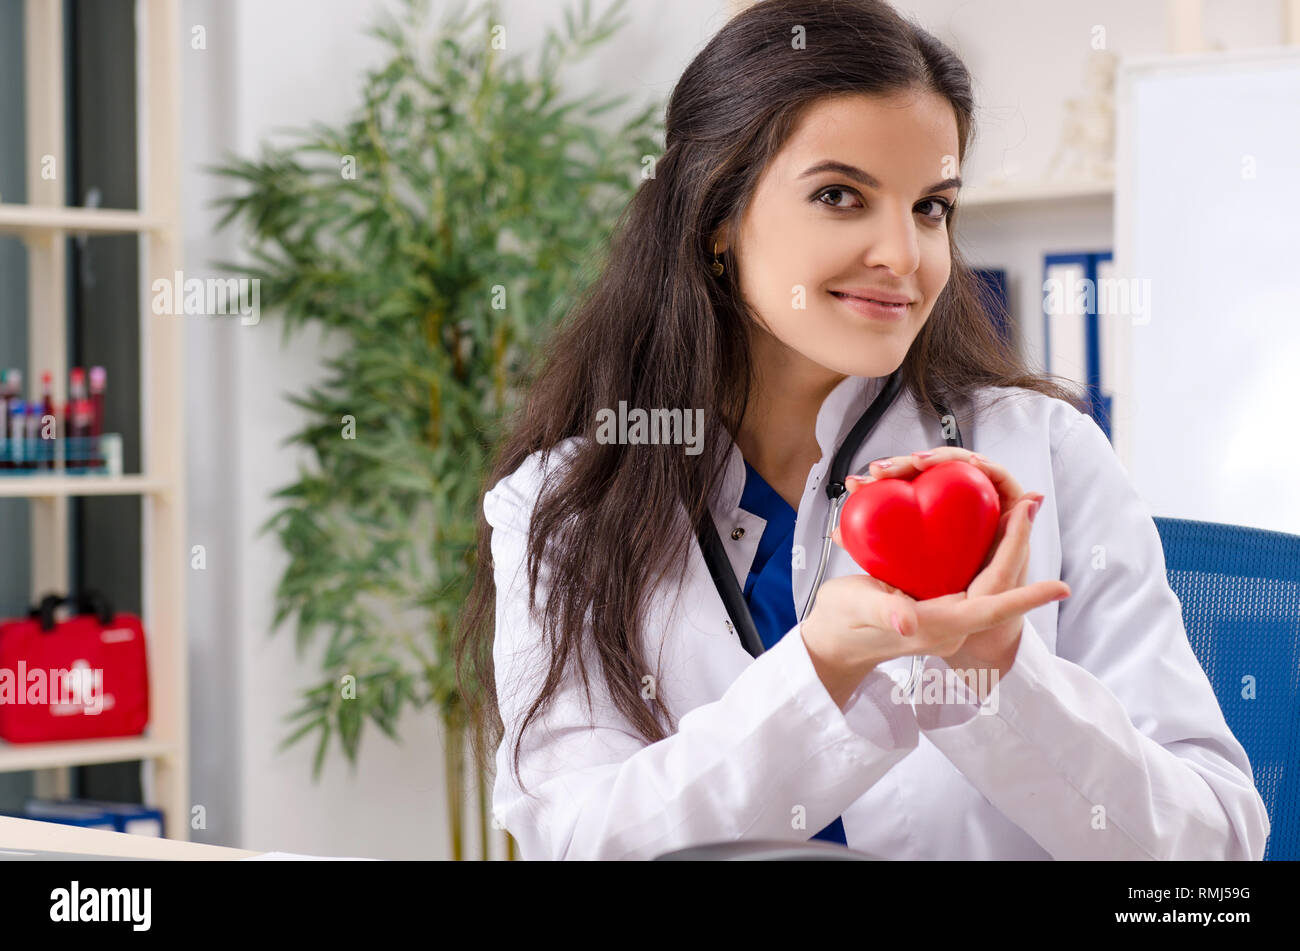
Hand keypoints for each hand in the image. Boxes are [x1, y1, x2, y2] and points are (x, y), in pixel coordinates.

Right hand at [831, 446, 1068, 678]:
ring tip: (1015, 509)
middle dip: (1014, 546)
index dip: (1026, 597)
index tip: (1060, 586)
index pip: (992, 610)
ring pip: (984, 580)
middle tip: (1029, 506)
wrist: (831, 643)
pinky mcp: (936, 604)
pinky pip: (965, 576)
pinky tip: (974, 524)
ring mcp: (945, 615)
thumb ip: (884, 612)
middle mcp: (950, 624)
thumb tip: (908, 621)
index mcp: (939, 627)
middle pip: (996, 587)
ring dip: (1001, 545)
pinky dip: (973, 547)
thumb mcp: (859, 610)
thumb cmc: (841, 626)